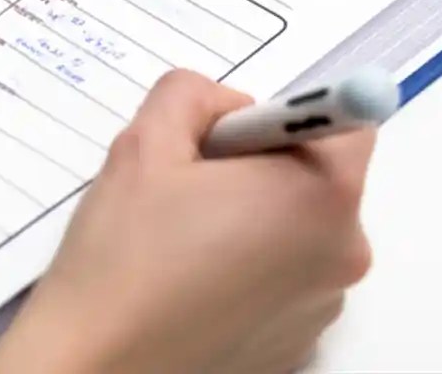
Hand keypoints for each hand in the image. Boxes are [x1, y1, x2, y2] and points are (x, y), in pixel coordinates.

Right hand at [0, 70, 375, 373]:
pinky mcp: (296, 343)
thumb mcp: (145, 142)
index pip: (344, 123)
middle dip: (260, 170)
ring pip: (296, 232)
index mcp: (318, 196)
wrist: (98, 361)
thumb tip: (223, 104)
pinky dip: (245, 271)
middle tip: (190, 187)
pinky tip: (188, 279)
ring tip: (180, 240)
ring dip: (251, 222)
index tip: (238, 135)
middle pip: (318, 179)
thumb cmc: (123, 262)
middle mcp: (340, 254)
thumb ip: (193, 94)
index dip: (285, 118)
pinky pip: (282, 281)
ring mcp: (321, 307)